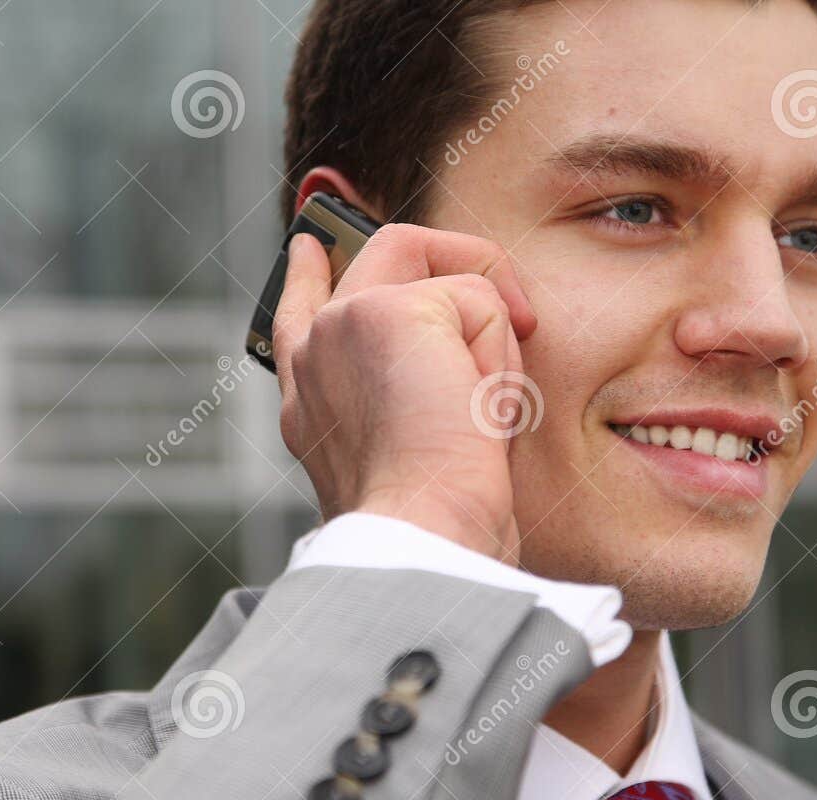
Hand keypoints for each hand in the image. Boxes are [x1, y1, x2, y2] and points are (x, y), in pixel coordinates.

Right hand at [272, 223, 538, 563]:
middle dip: (465, 264)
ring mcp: (343, 326)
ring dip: (491, 345)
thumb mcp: (406, 456)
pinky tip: (478, 412)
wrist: (423, 537)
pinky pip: (480, 304)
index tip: (309, 246)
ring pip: (449, 280)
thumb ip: (405, 398)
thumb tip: (461, 359)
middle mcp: (314, 355)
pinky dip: (499, 361)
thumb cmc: (431, 522)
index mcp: (308, 400)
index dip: (310, 272)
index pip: (300, 314)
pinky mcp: (387, 313)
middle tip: (516, 311)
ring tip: (481, 414)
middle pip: (391, 252)